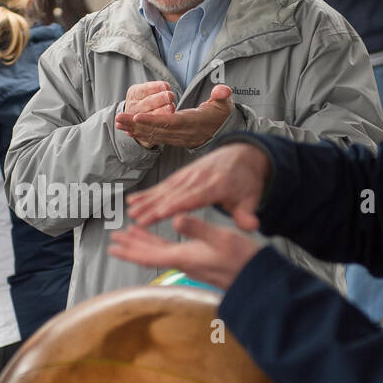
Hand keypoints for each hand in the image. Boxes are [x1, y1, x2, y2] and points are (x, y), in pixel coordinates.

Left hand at [108, 214, 261, 290]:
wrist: (258, 280)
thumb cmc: (243, 259)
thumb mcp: (221, 238)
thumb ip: (198, 228)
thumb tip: (176, 219)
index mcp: (184, 257)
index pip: (149, 255)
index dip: (130, 250)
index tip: (113, 247)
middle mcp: (183, 262)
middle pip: (149, 255)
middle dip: (131, 246)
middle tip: (114, 239)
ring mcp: (190, 263)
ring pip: (159, 253)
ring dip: (143, 244)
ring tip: (129, 235)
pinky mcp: (198, 261)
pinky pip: (171, 252)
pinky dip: (159, 244)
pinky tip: (158, 240)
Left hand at [116, 84, 232, 149]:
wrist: (221, 130)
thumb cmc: (219, 114)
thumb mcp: (224, 104)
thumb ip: (222, 96)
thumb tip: (222, 90)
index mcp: (192, 123)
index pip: (169, 122)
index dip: (153, 120)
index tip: (137, 116)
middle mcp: (182, 133)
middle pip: (156, 130)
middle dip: (136, 125)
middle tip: (118, 118)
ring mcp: (176, 138)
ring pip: (152, 135)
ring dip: (134, 129)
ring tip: (118, 122)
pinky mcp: (172, 139)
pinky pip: (154, 138)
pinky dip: (140, 134)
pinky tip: (127, 130)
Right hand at [127, 141, 269, 229]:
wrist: (241, 156)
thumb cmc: (246, 182)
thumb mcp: (251, 198)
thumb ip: (247, 214)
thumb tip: (252, 227)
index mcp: (216, 186)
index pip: (194, 197)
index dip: (177, 205)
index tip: (160, 214)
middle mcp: (199, 179)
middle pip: (174, 194)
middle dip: (154, 206)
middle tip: (137, 219)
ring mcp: (188, 175)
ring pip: (164, 189)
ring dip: (146, 200)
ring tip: (130, 212)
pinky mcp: (181, 175)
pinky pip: (163, 185)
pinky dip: (147, 192)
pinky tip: (132, 200)